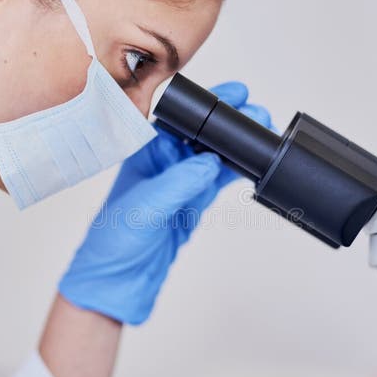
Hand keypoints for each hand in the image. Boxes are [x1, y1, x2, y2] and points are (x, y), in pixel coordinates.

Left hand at [59, 82, 269, 323]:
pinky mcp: (192, 202)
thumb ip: (178, 183)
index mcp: (144, 152)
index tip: (236, 94)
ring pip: (215, 153)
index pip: (181, 118)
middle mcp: (163, 161)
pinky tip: (252, 163)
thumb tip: (209, 162)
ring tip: (264, 135)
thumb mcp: (145, 208)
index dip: (209, 104)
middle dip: (232, 120)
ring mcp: (180, 181)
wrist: (116, 282)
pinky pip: (220, 178)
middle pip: (203, 131)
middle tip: (259, 115)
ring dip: (239, 144)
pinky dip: (237, 169)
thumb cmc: (112, 242)